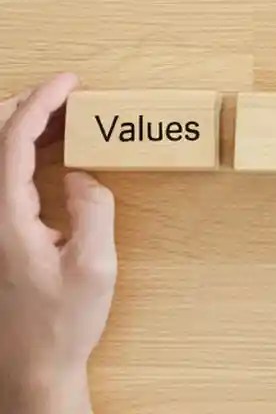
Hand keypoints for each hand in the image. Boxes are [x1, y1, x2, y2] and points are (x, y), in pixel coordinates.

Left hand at [0, 74, 115, 413]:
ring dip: (30, 129)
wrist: (36, 364)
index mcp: (7, 218)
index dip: (39, 104)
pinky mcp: (4, 235)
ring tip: (69, 116)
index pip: (13, 143)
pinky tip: (59, 155)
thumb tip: (85, 176)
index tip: (68, 82)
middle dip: (28, 105)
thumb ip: (95, 211)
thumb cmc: (62, 323)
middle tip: (68, 92)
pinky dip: (32, 154)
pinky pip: (12, 179)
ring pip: (3, 159)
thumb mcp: (95, 265)